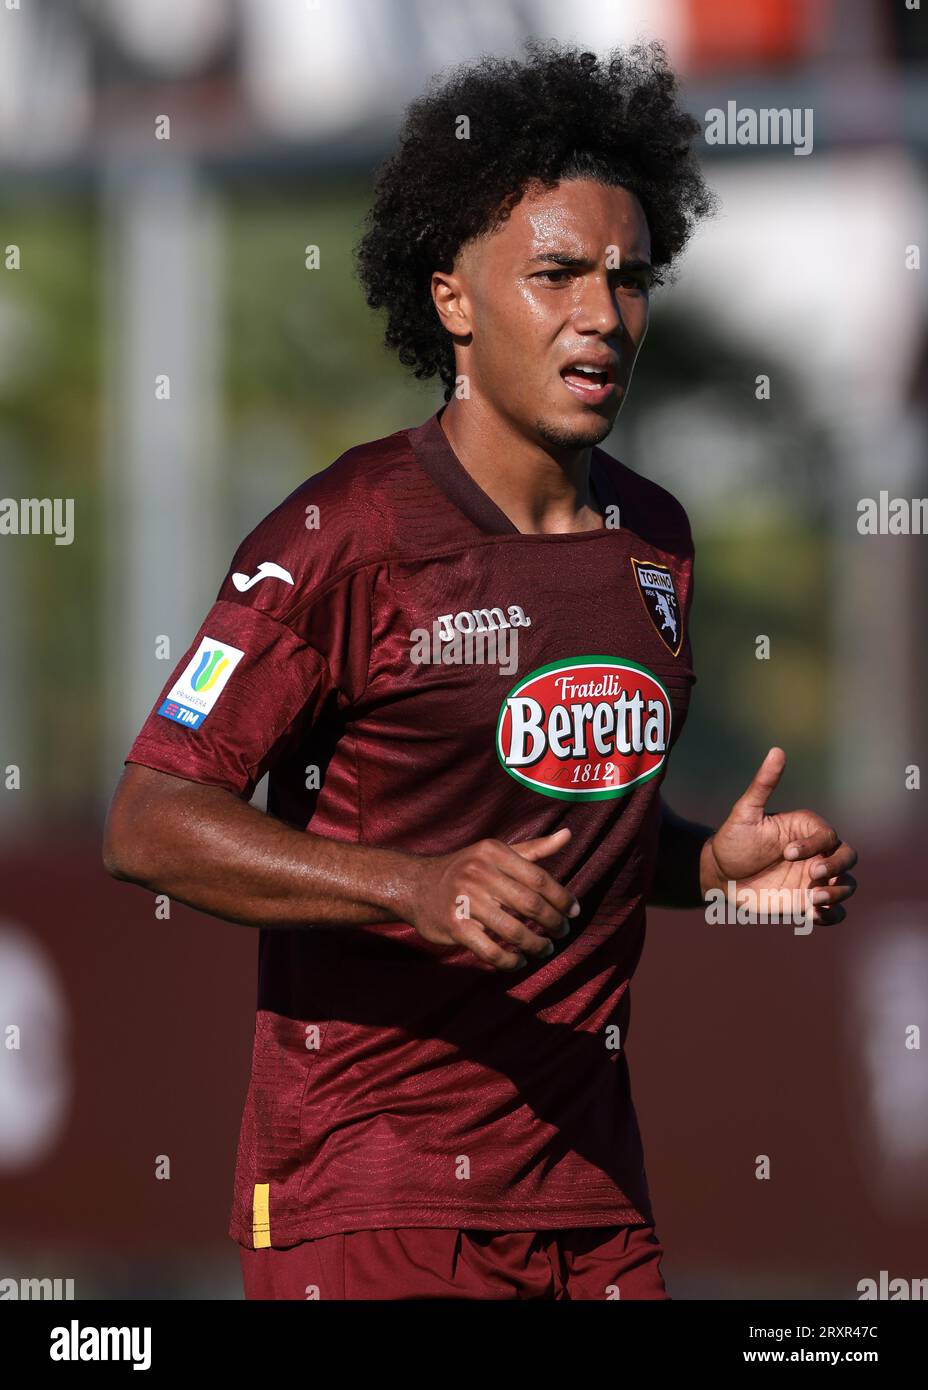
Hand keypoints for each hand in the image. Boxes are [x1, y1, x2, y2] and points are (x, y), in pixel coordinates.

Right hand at [407, 827, 579, 969]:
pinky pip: (491, 951)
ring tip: (544, 948)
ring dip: (536, 945)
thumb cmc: (465, 869)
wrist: (415, 885)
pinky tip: (518, 960)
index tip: (574, 912)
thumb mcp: (495, 853)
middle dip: (553, 923)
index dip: (562, 897)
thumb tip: (568, 835)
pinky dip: (510, 961)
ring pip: (514, 931)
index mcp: (493, 852)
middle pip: (531, 904)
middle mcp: (479, 872)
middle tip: (562, 933)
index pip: (539, 877)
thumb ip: (534, 848)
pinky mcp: (454, 926)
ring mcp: (465, 900)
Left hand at [699, 747, 857, 924]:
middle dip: (836, 868)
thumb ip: (763, 784)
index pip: (828, 835)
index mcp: (806, 830)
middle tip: (812, 877)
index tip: (787, 853)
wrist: (719, 876)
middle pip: (848, 857)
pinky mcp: (808, 902)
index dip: (814, 845)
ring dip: (838, 893)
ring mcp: (814, 879)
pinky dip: (833, 915)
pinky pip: (835, 912)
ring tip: (813, 901)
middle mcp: (816, 853)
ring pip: (847, 884)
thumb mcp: (745, 812)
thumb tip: (777, 750)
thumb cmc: (732, 840)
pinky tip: (814, 916)